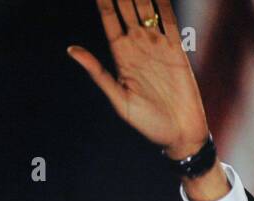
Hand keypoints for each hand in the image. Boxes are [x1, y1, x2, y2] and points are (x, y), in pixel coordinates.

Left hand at [68, 0, 210, 160]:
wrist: (181, 135)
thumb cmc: (149, 124)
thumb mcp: (119, 100)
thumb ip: (98, 73)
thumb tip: (72, 49)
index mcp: (121, 56)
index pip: (110, 19)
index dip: (104, 1)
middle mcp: (138, 47)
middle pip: (128, 8)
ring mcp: (158, 46)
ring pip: (148, 10)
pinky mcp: (177, 51)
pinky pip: (170, 21)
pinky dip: (164, 4)